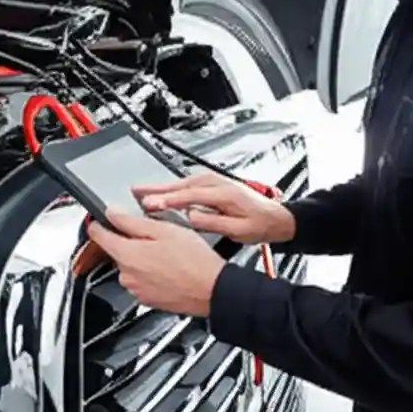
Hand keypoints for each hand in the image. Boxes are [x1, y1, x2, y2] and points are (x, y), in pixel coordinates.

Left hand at [86, 208, 225, 316]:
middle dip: (131, 241)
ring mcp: (136, 290)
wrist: (212, 291)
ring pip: (131, 266)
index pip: (97, 235)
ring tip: (167, 255)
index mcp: (126, 255)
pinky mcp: (147, 300)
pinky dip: (150, 273)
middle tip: (156, 236)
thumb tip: (111, 212)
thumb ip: (131, 221)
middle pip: (117, 250)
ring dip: (142, 258)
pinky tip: (169, 269)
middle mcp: (126, 275)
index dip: (99, 222)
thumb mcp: (164, 230)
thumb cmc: (194, 261)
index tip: (101, 218)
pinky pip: (141, 281)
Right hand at [132, 172, 294, 244]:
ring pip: (182, 182)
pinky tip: (161, 191)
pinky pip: (187, 184)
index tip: (150, 204)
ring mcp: (214, 181)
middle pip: (181, 184)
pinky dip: (171, 186)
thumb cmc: (260, 224)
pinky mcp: (213, 184)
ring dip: (161, 185)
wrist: (276, 217)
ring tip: (140, 190)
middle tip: (135, 191)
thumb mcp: (240, 230)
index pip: (190, 196)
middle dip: (157, 188)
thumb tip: (192, 217)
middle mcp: (217, 183)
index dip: (168, 199)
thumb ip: (214, 223)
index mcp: (224, 194)